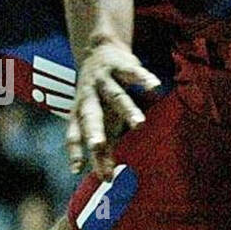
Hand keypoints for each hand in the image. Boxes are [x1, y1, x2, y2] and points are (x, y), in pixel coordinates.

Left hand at [66, 40, 160, 179]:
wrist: (98, 51)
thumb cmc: (100, 96)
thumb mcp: (98, 120)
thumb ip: (102, 147)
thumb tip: (105, 178)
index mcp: (80, 112)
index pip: (75, 134)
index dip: (75, 151)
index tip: (77, 170)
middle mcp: (89, 96)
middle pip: (92, 115)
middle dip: (95, 130)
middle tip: (98, 146)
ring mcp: (104, 80)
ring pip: (116, 96)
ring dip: (127, 110)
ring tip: (140, 124)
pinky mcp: (120, 65)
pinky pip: (133, 73)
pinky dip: (144, 79)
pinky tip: (155, 87)